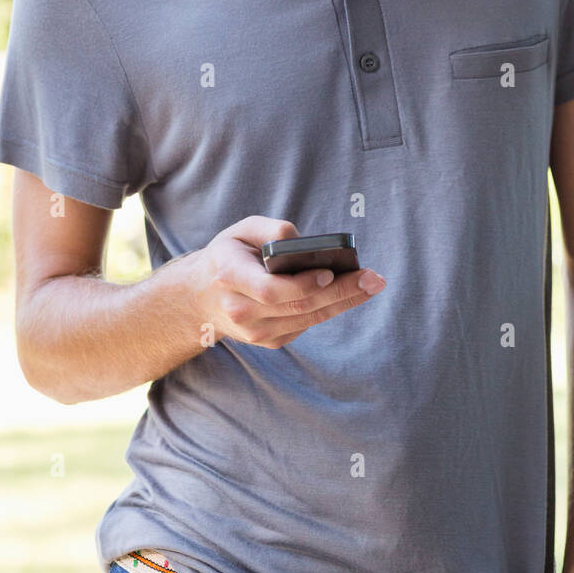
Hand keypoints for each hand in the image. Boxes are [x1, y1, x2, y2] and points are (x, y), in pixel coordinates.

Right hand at [191, 216, 385, 349]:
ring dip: (343, 302)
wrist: (199, 297)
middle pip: (298, 306)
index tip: (331, 271)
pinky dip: (329, 308)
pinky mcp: (269, 341)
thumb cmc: (228, 256)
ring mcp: (254, 332)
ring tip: (372, 284)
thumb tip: (308, 243)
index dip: (303, 284)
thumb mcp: (240, 231)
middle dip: (341, 292)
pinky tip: (350, 294)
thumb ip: (272, 231)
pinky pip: (305, 324)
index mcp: (229, 278)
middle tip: (374, 278)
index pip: (271, 290)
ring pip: (307, 319)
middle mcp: (240, 311)